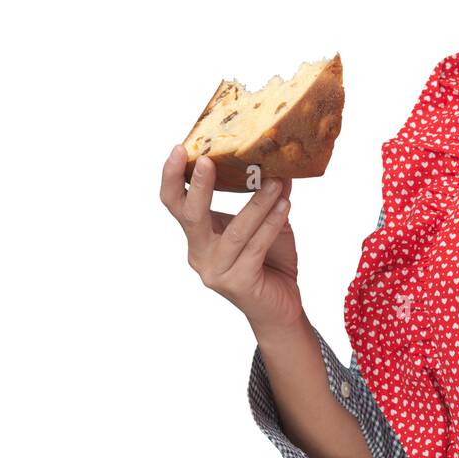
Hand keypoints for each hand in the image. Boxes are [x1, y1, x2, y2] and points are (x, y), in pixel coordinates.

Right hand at [160, 145, 303, 334]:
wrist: (281, 308)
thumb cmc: (270, 263)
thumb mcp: (268, 223)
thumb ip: (269, 197)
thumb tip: (280, 164)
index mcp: (198, 236)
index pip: (175, 203)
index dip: (173, 177)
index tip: (180, 149)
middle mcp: (200, 253)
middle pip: (189, 216)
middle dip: (200, 186)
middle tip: (210, 160)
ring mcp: (215, 271)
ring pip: (233, 231)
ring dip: (256, 204)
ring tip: (276, 182)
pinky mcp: (237, 283)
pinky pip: (254, 247)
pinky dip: (271, 224)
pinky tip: (285, 206)